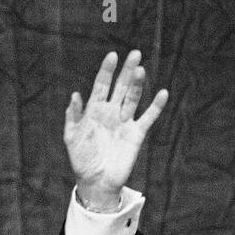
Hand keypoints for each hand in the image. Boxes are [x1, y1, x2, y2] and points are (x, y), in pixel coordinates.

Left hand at [64, 50, 167, 209]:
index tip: (112, 56)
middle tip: (135, 53)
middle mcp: (111, 112)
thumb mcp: (72, 137)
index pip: (101, 85)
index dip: (106, 71)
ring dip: (137, 84)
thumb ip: (73, 116)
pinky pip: (148, 117)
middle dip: (127, 71)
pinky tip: (162, 93)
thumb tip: (76, 94)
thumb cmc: (81, 159)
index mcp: (94, 111)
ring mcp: (124, 121)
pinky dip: (156, 106)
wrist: (96, 182)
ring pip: (133, 98)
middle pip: (121, 87)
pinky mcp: (136, 133)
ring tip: (140, 70)